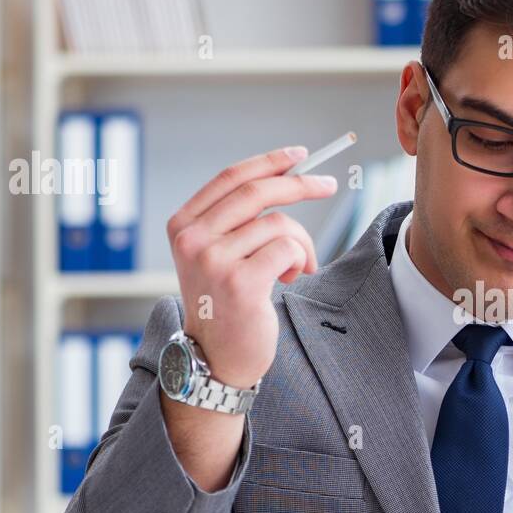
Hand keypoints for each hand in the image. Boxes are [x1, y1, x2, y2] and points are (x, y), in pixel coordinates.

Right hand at [166, 147, 337, 387]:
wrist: (217, 357)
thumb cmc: (227, 302)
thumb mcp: (219, 253)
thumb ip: (239, 219)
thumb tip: (287, 176)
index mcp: (184, 225)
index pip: (231, 178)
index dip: (270, 162)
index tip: (301, 155)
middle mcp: (192, 239)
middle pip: (258, 192)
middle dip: (300, 184)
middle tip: (329, 184)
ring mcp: (213, 260)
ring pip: (278, 224)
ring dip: (301, 242)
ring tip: (296, 266)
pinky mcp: (239, 282)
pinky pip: (287, 248)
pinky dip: (298, 259)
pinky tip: (287, 278)